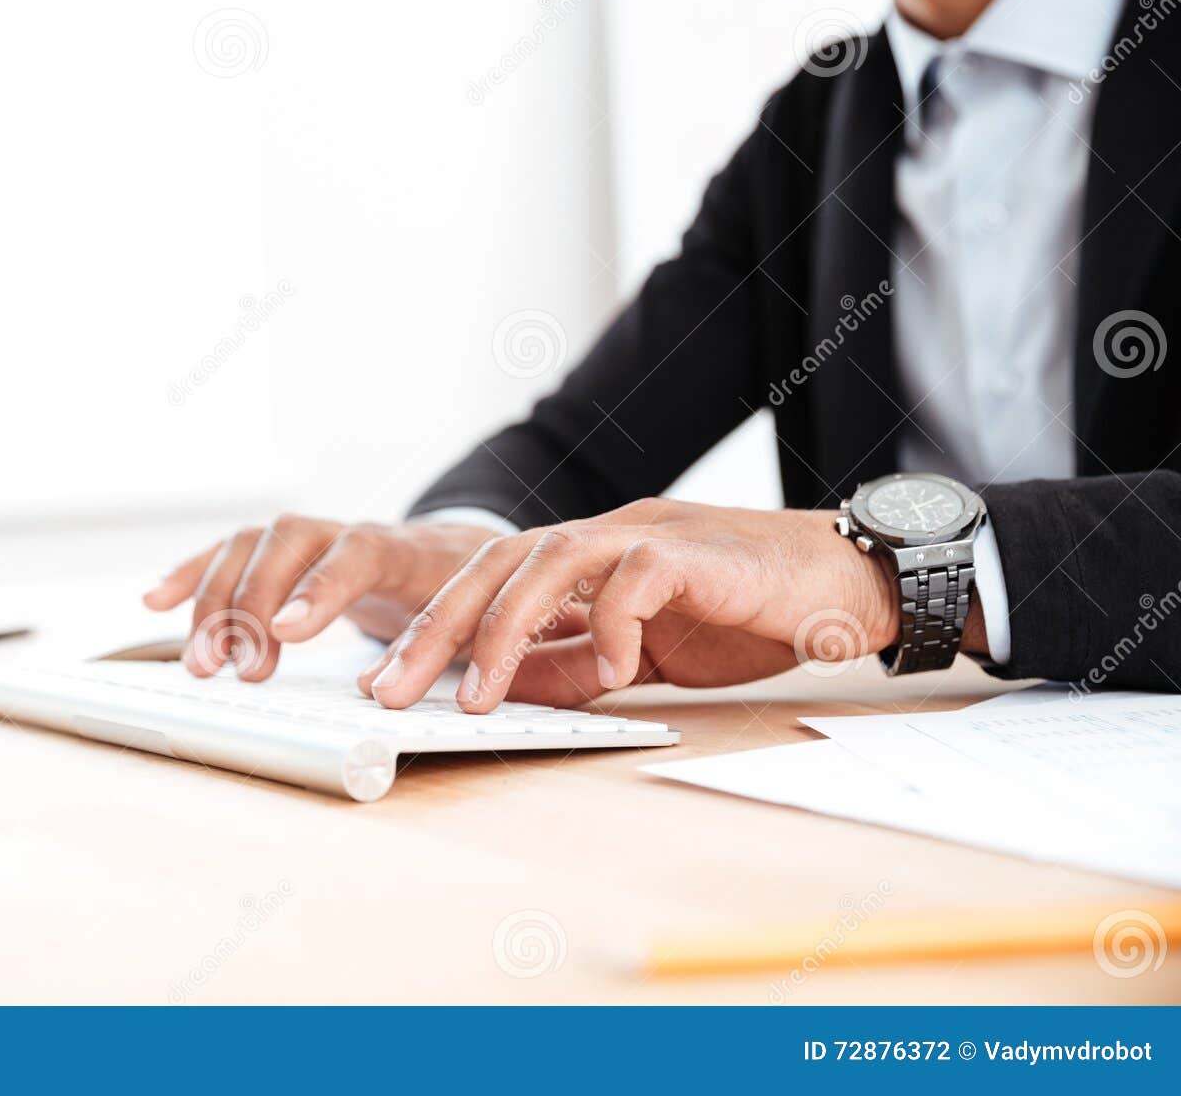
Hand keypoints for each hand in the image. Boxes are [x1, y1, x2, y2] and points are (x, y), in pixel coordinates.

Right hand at [143, 516, 500, 679]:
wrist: (470, 555)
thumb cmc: (469, 598)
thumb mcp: (472, 626)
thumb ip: (433, 649)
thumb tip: (381, 689)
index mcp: (406, 550)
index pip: (358, 553)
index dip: (319, 588)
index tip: (285, 631)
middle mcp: (353, 532)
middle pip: (288, 542)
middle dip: (251, 603)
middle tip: (235, 668)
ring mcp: (318, 538)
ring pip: (252, 544)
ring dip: (218, 600)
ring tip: (204, 663)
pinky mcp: (290, 552)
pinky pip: (233, 552)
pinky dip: (193, 574)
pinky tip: (156, 600)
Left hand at [358, 501, 909, 710]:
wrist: (844, 585)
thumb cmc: (747, 614)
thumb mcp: (643, 654)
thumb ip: (576, 663)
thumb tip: (506, 691)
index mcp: (584, 559)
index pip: (488, 582)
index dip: (433, 629)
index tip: (385, 683)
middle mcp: (603, 535)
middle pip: (496, 565)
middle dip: (437, 629)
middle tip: (392, 690)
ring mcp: (646, 536)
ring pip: (548, 561)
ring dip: (503, 630)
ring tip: (477, 695)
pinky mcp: (694, 551)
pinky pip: (634, 577)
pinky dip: (610, 625)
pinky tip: (608, 671)